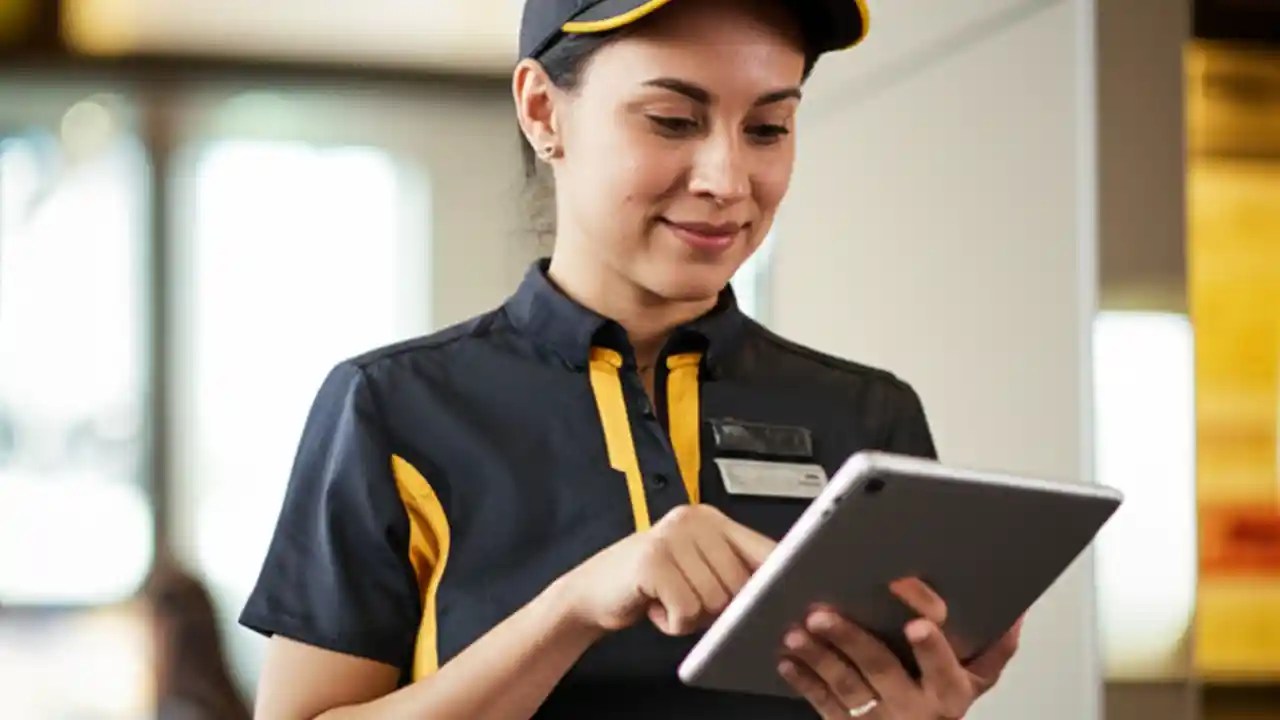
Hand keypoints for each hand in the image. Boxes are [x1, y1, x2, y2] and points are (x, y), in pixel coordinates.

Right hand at [559, 505, 775, 636]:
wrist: (591, 591)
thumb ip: (734, 572)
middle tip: (687, 598)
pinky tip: (655, 606)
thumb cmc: (651, 585)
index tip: (793, 598)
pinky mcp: (653, 561)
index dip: (780, 580)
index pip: (765, 549)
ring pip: (715, 601)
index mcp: (712, 520)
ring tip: (668, 599)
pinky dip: (673, 623)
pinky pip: (687, 611)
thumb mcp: (698, 570)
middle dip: (720, 607)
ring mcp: (672, 537)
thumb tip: (780, 595)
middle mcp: (694, 520)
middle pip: (741, 583)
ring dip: (693, 616)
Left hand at [777, 578, 1022, 718]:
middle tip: (823, 614)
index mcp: (948, 694)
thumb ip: (995, 648)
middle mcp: (914, 710)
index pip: (943, 669)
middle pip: (881, 669)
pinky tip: (787, 659)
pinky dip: (804, 681)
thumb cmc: (942, 705)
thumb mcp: (976, 681)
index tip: (917, 624)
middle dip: (851, 639)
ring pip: (846, 686)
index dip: (931, 648)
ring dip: (818, 657)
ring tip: (796, 632)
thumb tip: (1015, 609)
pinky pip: (824, 705)